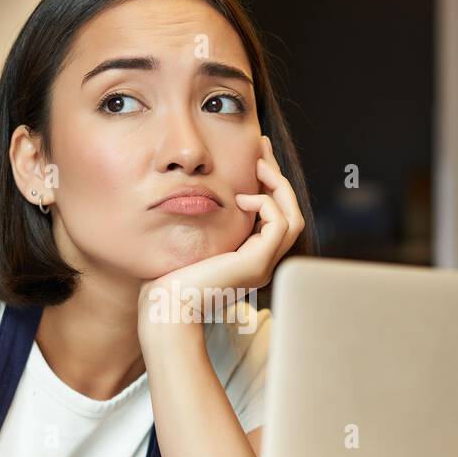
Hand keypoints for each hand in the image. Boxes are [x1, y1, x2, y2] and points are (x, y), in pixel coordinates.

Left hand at [138, 135, 304, 326]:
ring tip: (257, 165)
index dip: (268, 185)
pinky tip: (241, 198)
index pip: (273, 217)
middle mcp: (260, 263)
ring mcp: (262, 266)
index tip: (255, 156)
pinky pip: (280, 225)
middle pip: (289, 214)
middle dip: (278, 177)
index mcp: (247, 259)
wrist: (165, 309)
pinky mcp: (257, 265)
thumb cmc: (166, 279)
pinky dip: (265, 204)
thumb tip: (202, 193)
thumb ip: (202, 221)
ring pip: (293, 218)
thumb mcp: (189, 240)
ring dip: (278, 186)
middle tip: (262, 147)